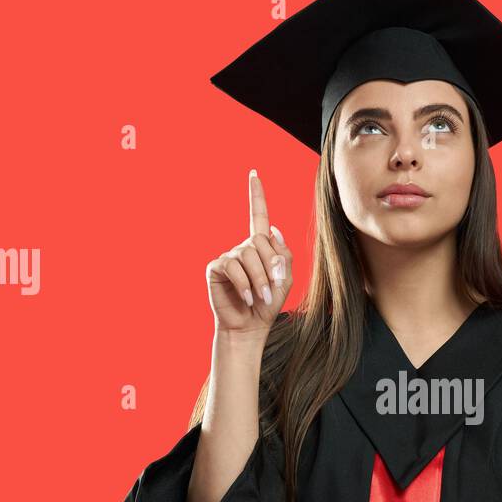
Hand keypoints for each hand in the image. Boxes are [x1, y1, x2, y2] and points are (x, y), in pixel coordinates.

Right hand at [206, 171, 292, 336]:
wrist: (250, 327)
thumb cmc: (267, 305)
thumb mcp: (285, 279)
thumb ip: (284, 254)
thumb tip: (273, 230)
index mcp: (260, 247)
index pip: (258, 216)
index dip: (256, 195)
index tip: (254, 174)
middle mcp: (243, 247)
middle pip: (260, 241)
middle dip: (270, 266)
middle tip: (272, 290)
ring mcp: (228, 256)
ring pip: (248, 254)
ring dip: (259, 278)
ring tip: (261, 297)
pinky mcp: (216, 267)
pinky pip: (233, 266)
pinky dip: (244, 283)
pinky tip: (246, 298)